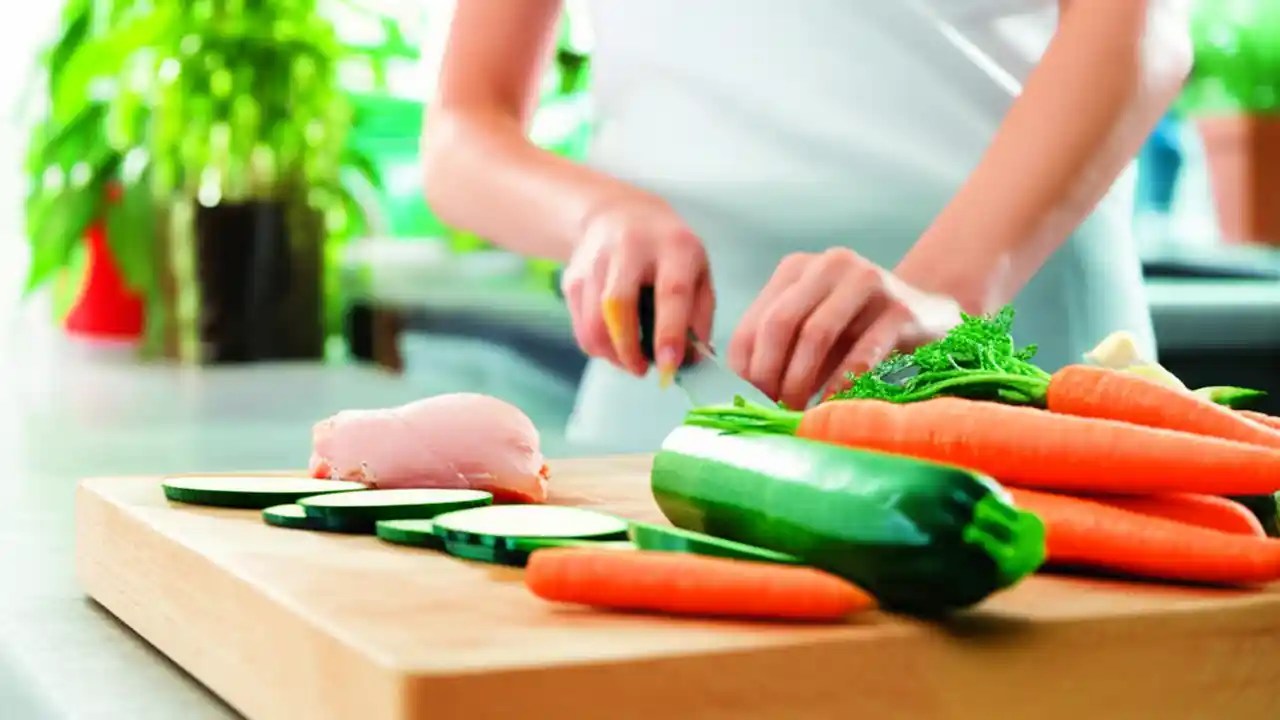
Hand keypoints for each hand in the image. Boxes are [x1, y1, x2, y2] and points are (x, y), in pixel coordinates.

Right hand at [559, 193, 714, 379]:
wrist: (618, 213)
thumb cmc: (667, 251)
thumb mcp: (698, 270)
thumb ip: (700, 314)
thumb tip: (690, 360)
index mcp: (673, 246)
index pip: (671, 292)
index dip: (670, 332)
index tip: (670, 365)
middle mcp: (630, 248)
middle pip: (618, 305)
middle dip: (629, 349)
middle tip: (643, 371)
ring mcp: (595, 261)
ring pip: (593, 321)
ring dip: (611, 353)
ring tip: (629, 361)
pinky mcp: (573, 276)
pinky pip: (580, 325)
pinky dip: (597, 345)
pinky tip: (614, 345)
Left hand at [728, 248, 961, 408]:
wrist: (929, 319)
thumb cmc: (857, 332)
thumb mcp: (812, 333)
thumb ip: (776, 351)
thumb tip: (740, 391)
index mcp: (798, 268)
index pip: (756, 321)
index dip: (746, 366)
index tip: (749, 400)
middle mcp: (830, 265)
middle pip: (781, 323)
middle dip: (770, 373)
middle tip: (772, 408)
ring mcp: (868, 281)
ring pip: (816, 334)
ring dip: (801, 381)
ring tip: (797, 410)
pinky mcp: (901, 309)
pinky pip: (861, 353)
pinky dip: (840, 385)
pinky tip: (831, 405)